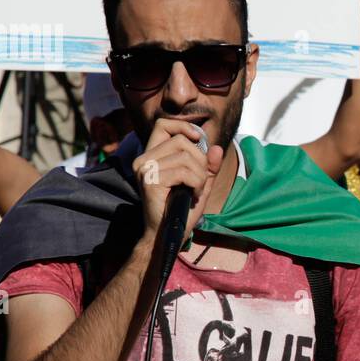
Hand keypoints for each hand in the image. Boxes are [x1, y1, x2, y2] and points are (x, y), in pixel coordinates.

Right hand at [134, 118, 221, 242]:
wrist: (167, 235)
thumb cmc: (181, 210)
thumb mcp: (199, 184)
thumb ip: (208, 166)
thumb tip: (216, 148)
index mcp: (151, 156)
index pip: (163, 125)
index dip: (183, 126)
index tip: (198, 139)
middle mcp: (143, 159)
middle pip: (181, 140)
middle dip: (199, 160)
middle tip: (198, 181)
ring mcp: (145, 169)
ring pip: (186, 156)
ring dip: (199, 175)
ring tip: (194, 191)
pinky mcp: (150, 181)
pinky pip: (185, 172)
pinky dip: (196, 183)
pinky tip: (191, 195)